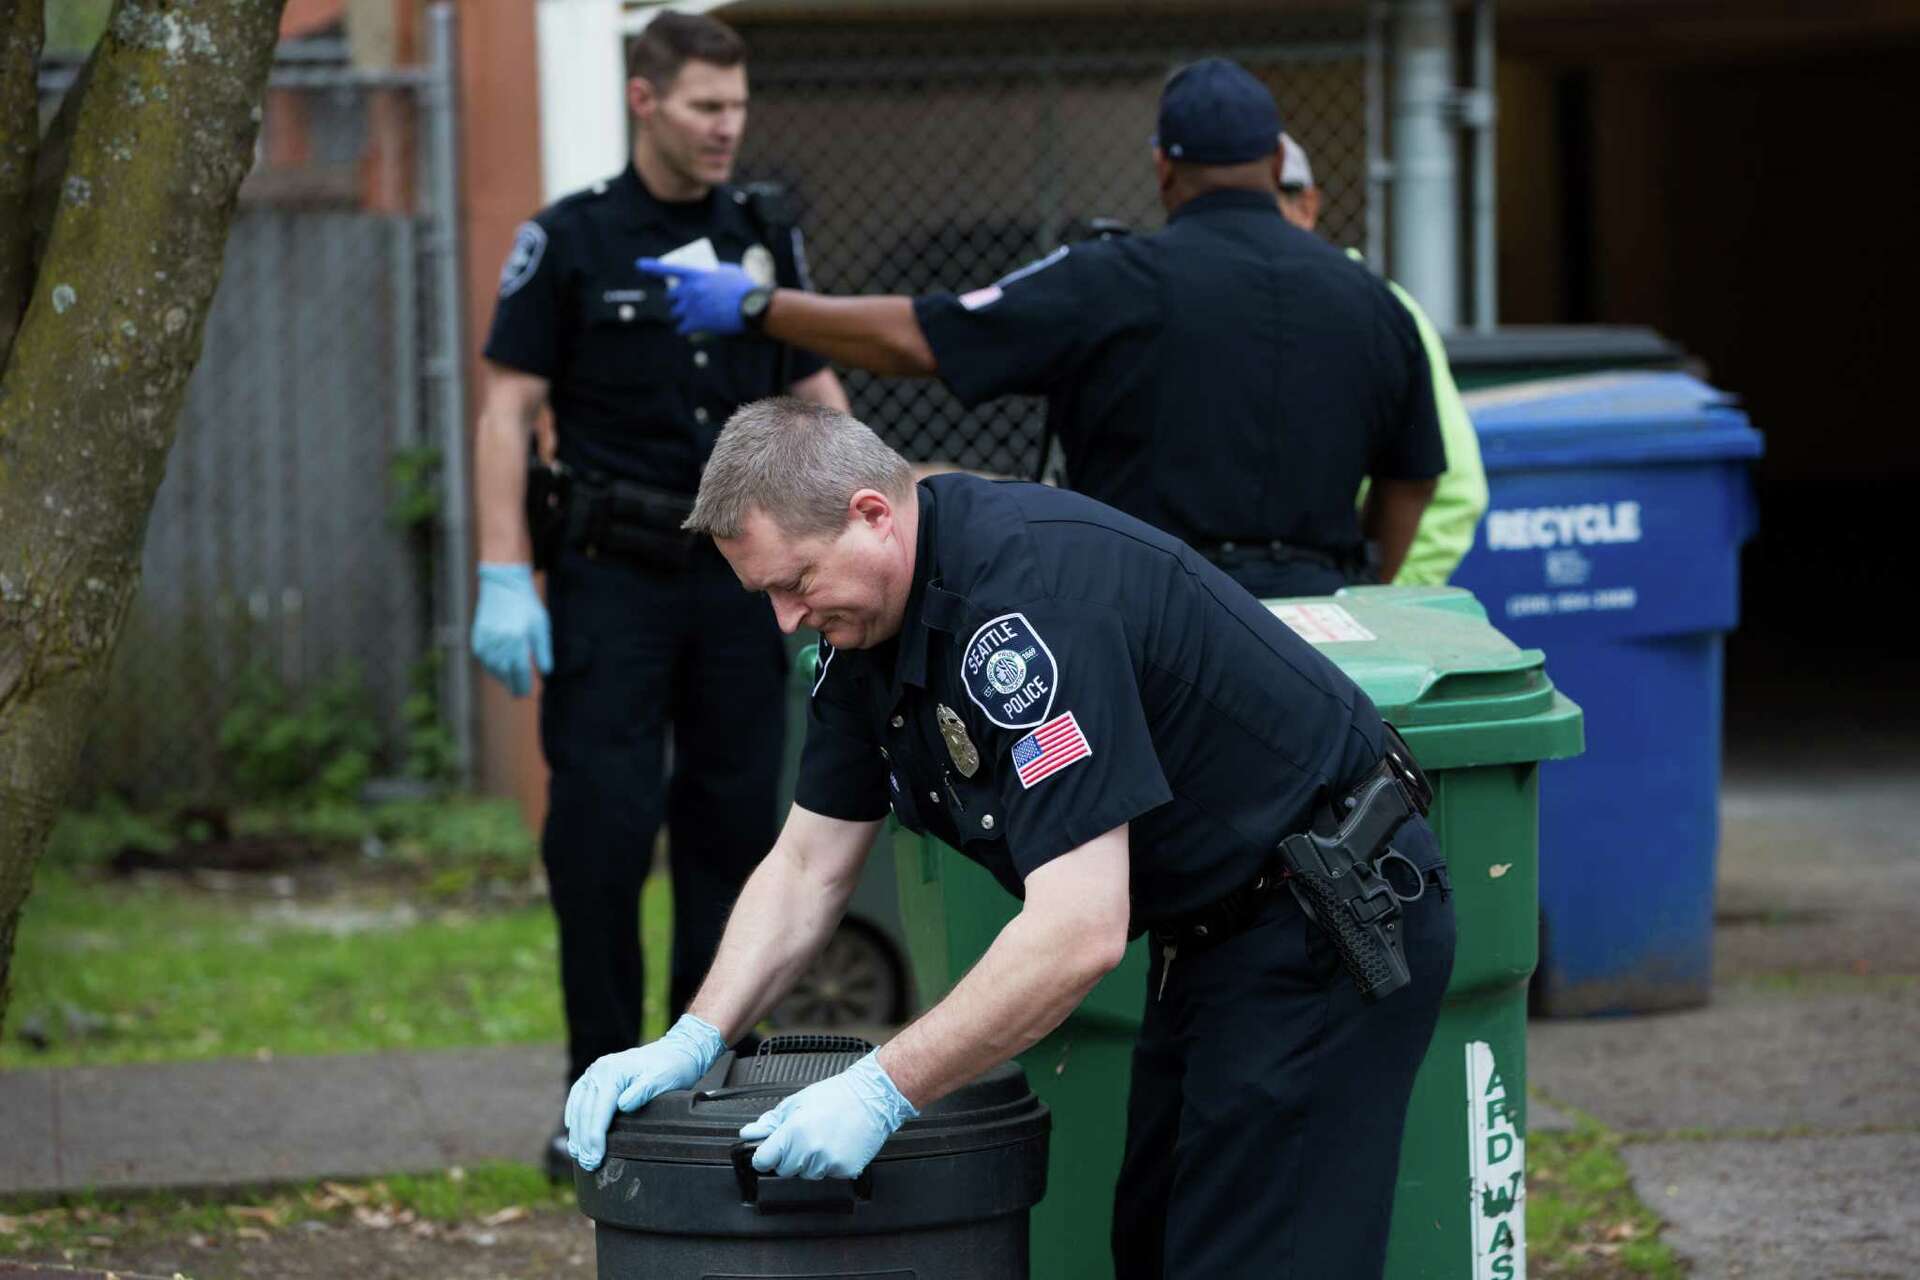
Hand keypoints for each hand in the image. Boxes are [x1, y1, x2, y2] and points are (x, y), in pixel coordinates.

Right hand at [470, 562, 551, 696]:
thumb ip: (543, 652)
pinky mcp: (477, 637)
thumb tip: (545, 674)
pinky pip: (484, 659)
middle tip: (519, 694)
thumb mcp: (541, 626)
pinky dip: (492, 667)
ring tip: (511, 682)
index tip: (527, 694)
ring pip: (493, 668)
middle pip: (505, 673)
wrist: (503, 585)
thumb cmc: (526, 606)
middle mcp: (499, 642)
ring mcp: (486, 640)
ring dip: (502, 678)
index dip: (524, 685)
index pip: (520, 672)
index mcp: (517, 640)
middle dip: (512, 685)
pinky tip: (500, 669)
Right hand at [565, 1013, 726, 1171]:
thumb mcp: (662, 1079)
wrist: (676, 1051)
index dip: (595, 1137)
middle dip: (584, 1140)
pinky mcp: (596, 1075)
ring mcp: (595, 1071)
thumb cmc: (670, 1068)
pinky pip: (578, 1096)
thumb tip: (623, 1105)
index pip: (598, 1110)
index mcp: (612, 1072)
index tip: (596, 1158)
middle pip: (585, 1110)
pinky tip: (572, 1129)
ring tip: (578, 1154)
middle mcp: (599, 1070)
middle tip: (587, 1164)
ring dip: (576, 1132)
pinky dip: (573, 1114)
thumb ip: (643, 1091)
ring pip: (578, 1106)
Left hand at [634, 257, 754, 335]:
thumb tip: (705, 277)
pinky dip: (684, 329)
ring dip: (680, 315)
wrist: (753, 306)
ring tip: (689, 316)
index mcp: (696, 274)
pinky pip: (681, 328)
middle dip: (675, 299)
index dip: (652, 267)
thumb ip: (711, 274)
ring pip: (675, 313)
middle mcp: (690, 290)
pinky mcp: (697, 323)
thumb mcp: (727, 271)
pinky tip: (688, 329)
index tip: (639, 265)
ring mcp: (692, 307)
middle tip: (684, 302)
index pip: (668, 269)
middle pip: (671, 296)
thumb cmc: (744, 287)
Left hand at [737, 1050, 917, 1179]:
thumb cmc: (835, 1096)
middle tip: (805, 1135)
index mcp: (793, 1132)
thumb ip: (769, 1122)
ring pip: (806, 1175)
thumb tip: (748, 1133)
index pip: (763, 1161)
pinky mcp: (845, 1170)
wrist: (872, 1097)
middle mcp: (809, 1151)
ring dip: (810, 1162)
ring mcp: (828, 1163)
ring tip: (824, 1138)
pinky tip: (837, 1145)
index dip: (765, 1155)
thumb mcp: (796, 1102)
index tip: (770, 1151)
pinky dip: (830, 1165)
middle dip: (790, 1157)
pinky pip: (828, 1175)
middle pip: (784, 1170)